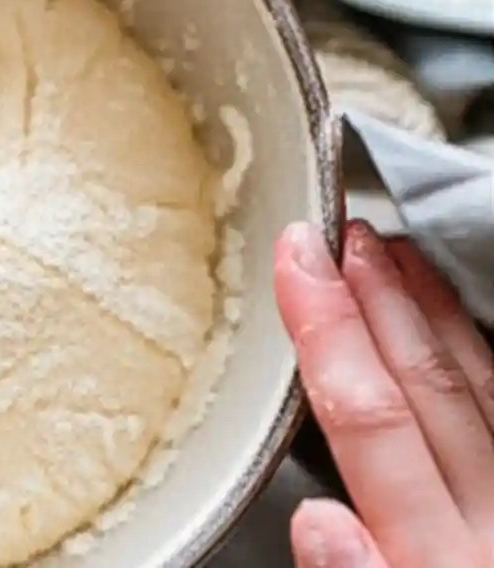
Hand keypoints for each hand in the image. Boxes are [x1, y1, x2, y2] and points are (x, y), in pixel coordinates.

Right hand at [275, 221, 493, 566]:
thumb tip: (318, 522)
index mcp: (435, 559)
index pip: (367, 419)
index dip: (327, 329)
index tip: (297, 259)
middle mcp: (490, 526)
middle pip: (426, 386)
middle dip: (375, 299)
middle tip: (340, 235)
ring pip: (482, 389)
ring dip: (429, 313)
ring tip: (395, 255)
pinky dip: (485, 361)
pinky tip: (462, 335)